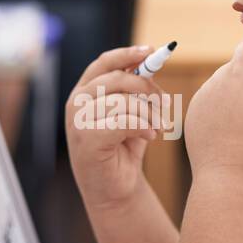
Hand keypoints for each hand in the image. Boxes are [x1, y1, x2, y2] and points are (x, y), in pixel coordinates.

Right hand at [65, 46, 164, 211]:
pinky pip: (123, 122)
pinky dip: (144, 127)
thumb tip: (150, 60)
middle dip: (148, 88)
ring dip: (149, 114)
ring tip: (159, 127)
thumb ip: (135, 89)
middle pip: (117, 79)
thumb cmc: (123, 149)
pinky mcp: (87, 140)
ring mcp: (78, 122)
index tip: (152, 52)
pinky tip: (151, 137)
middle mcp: (76, 103)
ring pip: (124, 102)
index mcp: (84, 92)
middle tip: (165, 104)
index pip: (104, 63)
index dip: (128, 54)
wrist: (116, 190)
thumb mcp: (132, 113)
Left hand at [183, 37, 242, 181]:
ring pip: (226, 84)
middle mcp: (214, 81)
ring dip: (240, 92)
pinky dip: (225, 108)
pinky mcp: (194, 116)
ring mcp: (201, 99)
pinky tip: (238, 127)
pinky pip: (212, 102)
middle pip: (240, 66)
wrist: (229, 181)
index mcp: (238, 73)